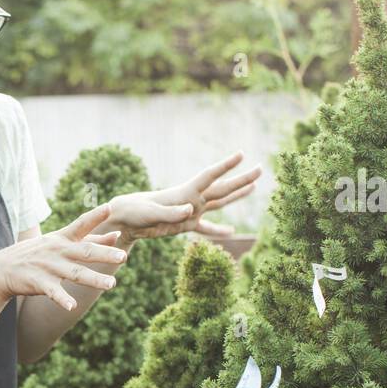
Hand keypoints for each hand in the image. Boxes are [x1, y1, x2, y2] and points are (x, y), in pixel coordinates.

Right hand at [0, 204, 127, 310]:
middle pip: (85, 252)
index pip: (81, 224)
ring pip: (75, 273)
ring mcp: (48, 267)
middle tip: (123, 256)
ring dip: (93, 279)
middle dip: (104, 254)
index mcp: (63, 239)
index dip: (95, 216)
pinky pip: (53, 291)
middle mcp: (58, 250)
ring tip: (111, 285)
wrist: (3, 268)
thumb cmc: (38, 254)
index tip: (110, 207)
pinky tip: (72, 306)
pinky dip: (62, 299)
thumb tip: (117, 234)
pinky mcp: (39, 282)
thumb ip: (92, 239)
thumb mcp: (62, 242)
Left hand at [109, 152, 261, 243]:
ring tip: (253, 187)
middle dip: (242, 179)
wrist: (125, 219)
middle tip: (261, 168)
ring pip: (219, 203)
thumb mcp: (151, 213)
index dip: (226, 165)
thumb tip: (190, 211)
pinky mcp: (185, 225)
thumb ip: (172, 212)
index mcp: (185, 192)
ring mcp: (190, 212)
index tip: (241, 154)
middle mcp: (192, 199)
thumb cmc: (135, 212)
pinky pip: (206, 229)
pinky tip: (230, 232)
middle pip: (223, 188)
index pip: (210, 176)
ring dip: (236, 195)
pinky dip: (218, 231)